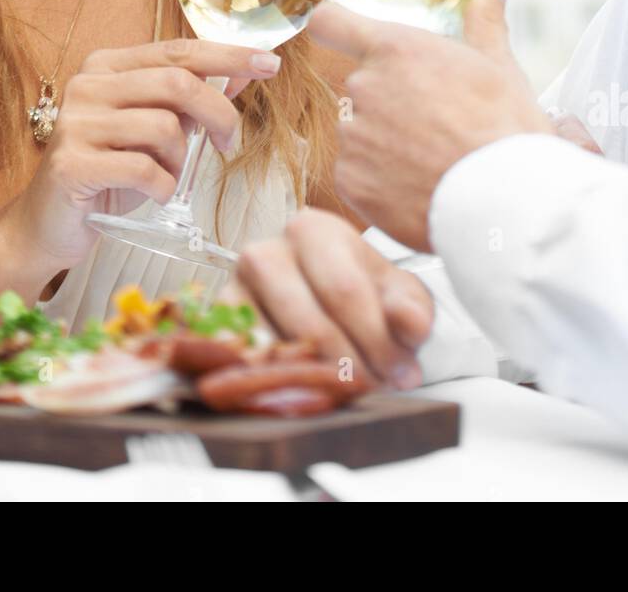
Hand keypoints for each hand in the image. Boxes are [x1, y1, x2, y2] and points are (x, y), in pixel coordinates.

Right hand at [6, 38, 281, 269]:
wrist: (49, 226)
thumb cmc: (109, 175)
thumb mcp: (153, 130)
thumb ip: (190, 100)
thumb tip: (243, 72)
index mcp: (107, 66)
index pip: (179, 51)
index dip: (228, 56)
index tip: (270, 64)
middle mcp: (88, 85)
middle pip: (177, 83)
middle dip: (218, 114)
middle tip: (229, 144)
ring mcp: (76, 123)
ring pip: (165, 128)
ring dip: (181, 160)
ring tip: (167, 177)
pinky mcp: (71, 164)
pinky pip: (144, 169)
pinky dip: (163, 187)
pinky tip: (154, 195)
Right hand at [227, 208, 434, 388]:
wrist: (324, 300)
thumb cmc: (363, 293)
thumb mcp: (398, 294)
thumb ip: (410, 307)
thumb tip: (409, 324)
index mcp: (313, 229)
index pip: (344, 290)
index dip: (375, 339)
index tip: (400, 373)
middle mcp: (266, 250)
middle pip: (308, 321)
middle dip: (347, 364)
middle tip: (372, 390)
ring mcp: (233, 287)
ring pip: (271, 345)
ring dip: (310, 381)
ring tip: (341, 397)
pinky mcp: (217, 325)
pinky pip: (239, 362)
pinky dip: (268, 383)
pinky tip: (298, 397)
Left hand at [306, 0, 553, 249]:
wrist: (506, 203)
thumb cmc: (505, 132)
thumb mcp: (500, 67)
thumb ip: (485, 19)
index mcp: (396, 50)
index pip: (330, 22)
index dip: (334, 28)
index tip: (342, 35)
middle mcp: (364, 87)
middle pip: (360, 86)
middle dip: (388, 100)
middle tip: (432, 122)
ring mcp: (353, 136)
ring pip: (359, 132)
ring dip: (384, 143)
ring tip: (430, 161)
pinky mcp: (349, 181)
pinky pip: (356, 174)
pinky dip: (379, 182)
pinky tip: (416, 187)